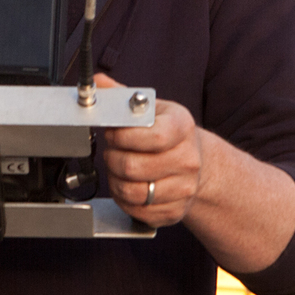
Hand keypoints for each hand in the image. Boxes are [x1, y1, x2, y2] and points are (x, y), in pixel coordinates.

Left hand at [96, 73, 204, 226]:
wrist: (196, 163)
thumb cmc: (168, 133)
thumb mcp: (152, 109)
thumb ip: (122, 96)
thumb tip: (98, 82)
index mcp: (182, 127)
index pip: (152, 136)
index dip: (122, 137)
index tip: (113, 133)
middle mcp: (188, 160)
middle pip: (133, 167)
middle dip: (112, 159)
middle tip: (112, 152)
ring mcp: (185, 188)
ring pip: (133, 193)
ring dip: (115, 182)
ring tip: (118, 170)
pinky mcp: (175, 211)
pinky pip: (138, 212)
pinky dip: (125, 201)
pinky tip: (128, 186)